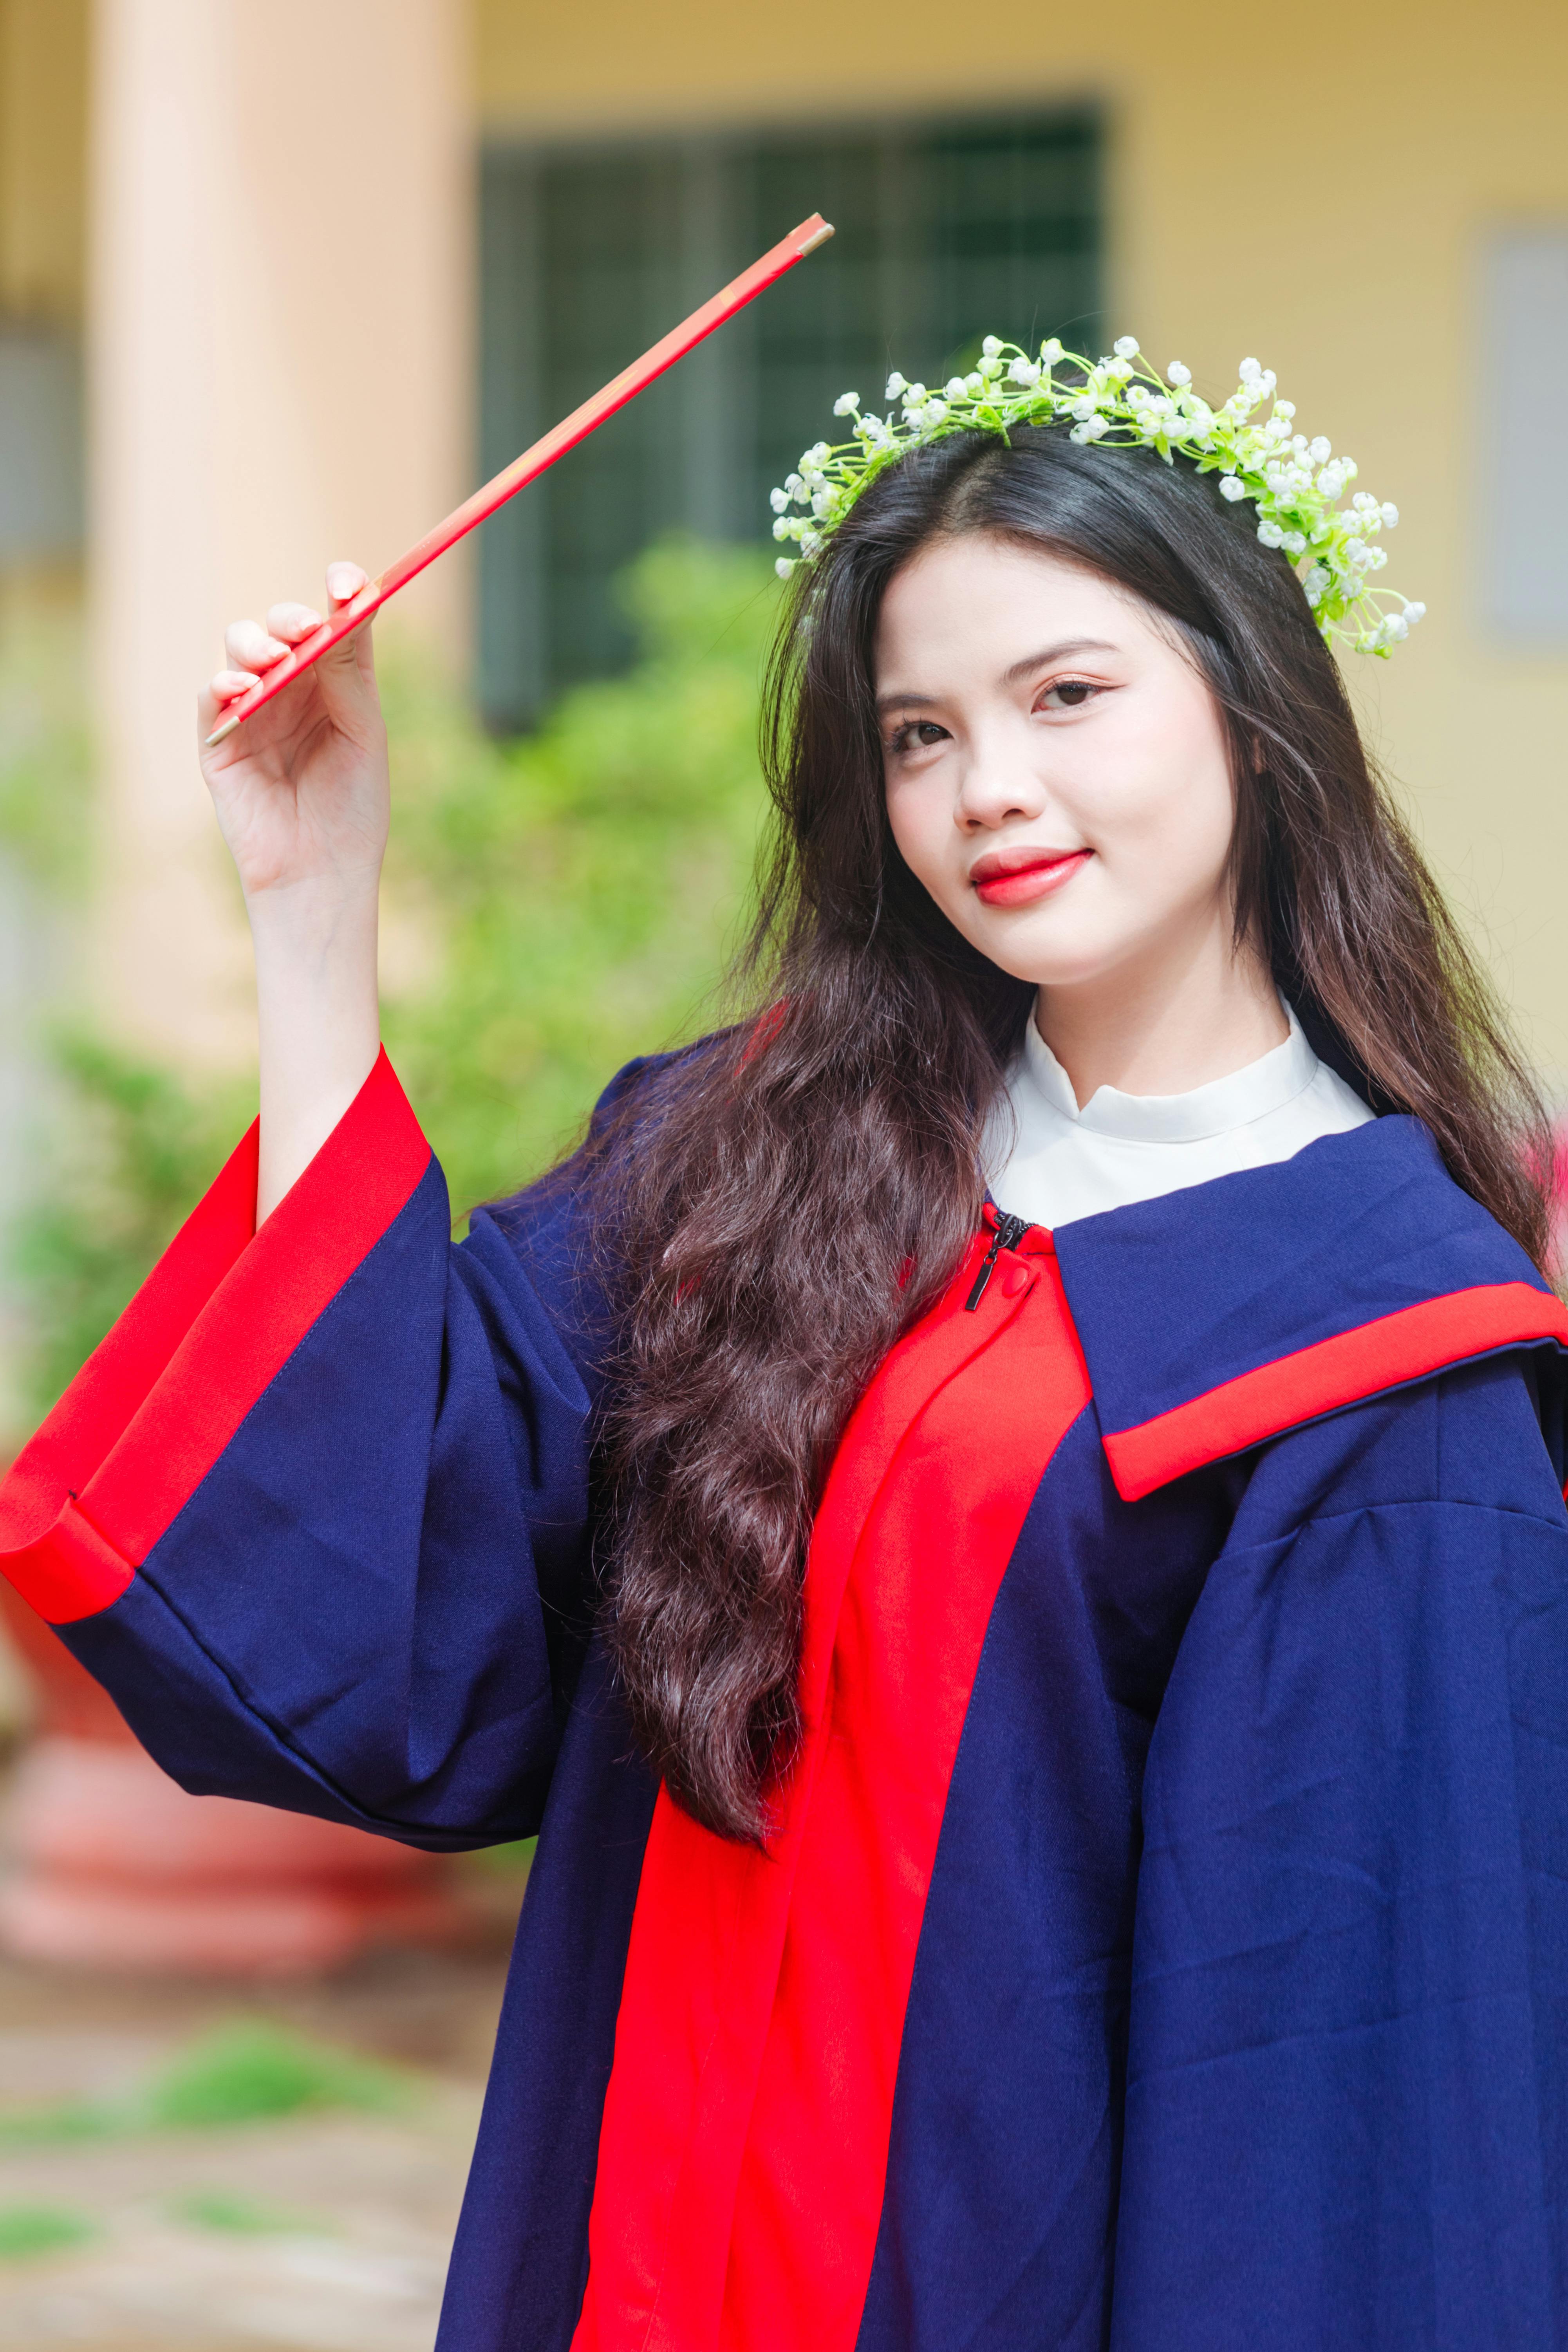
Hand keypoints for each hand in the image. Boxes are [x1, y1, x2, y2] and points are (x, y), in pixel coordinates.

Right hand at [197, 562, 387, 910]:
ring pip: (241, 651)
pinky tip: (242, 689)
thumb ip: (349, 675)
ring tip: (273, 661)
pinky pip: (211, 697)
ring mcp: (252, 711)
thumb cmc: (353, 811)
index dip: (340, 593)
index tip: (348, 581)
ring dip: (255, 645)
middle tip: (305, 629)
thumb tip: (342, 613)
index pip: (334, 623)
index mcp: (335, 684)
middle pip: (283, 628)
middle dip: (291, 619)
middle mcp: (292, 689)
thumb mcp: (364, 735)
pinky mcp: (219, 742)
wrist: (322, 876)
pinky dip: (224, 685)